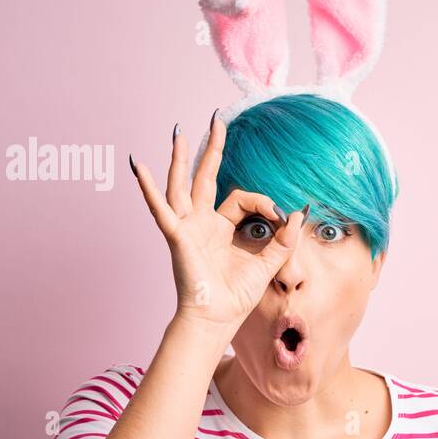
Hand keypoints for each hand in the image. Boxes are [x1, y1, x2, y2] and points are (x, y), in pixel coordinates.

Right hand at [130, 114, 305, 334]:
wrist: (217, 318)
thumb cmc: (237, 295)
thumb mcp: (269, 263)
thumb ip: (285, 239)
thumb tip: (299, 212)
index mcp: (222, 227)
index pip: (241, 198)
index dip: (263, 201)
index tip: (279, 216)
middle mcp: (202, 222)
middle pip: (205, 177)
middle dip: (212, 148)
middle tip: (217, 120)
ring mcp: (187, 227)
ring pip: (182, 184)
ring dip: (180, 157)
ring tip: (179, 131)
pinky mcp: (177, 236)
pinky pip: (160, 208)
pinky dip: (148, 188)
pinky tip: (139, 166)